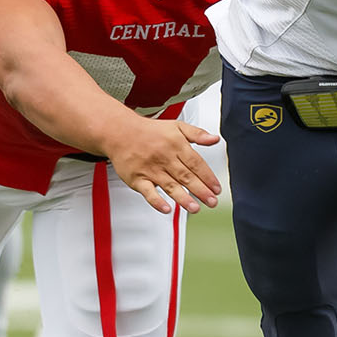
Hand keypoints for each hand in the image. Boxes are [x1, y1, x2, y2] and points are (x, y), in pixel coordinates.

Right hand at [100, 117, 222, 213]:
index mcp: (176, 145)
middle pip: (186, 176)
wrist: (120, 132)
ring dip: (183, 198)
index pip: (196, 163)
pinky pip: (148, 192)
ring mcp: (150, 169)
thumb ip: (197, 134)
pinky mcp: (137, 179)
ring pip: (170, 186)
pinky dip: (156, 201)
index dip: (208, 176)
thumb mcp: (177, 126)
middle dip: (201, 190)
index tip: (217, 188)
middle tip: (212, 202)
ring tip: (195, 208)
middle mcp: (164, 157)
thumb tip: (215, 139)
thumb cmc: (149, 131)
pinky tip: (166, 209)